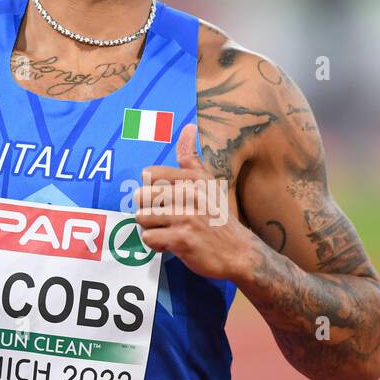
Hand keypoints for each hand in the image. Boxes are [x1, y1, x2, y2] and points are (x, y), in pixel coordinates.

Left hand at [135, 124, 251, 280]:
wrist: (239, 252)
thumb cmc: (219, 218)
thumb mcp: (208, 184)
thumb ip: (192, 158)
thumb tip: (189, 127)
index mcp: (193, 179)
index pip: (149, 174)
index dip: (152, 191)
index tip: (167, 201)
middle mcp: (190, 195)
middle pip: (140, 196)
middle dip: (148, 211)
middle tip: (166, 219)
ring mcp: (186, 217)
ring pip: (142, 218)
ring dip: (152, 229)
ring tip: (169, 231)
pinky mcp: (183, 240)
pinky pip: (149, 238)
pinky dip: (157, 245)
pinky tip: (172, 244)